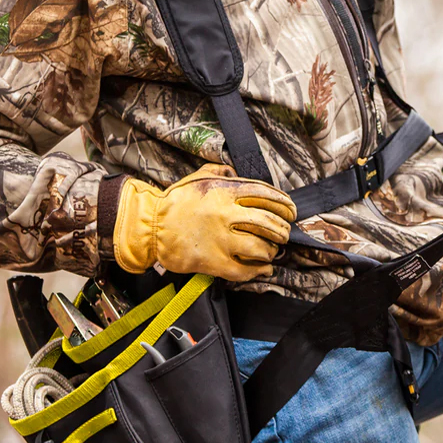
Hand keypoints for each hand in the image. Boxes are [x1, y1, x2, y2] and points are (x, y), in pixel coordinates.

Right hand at [113, 163, 296, 281]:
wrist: (150, 227)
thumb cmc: (176, 202)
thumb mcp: (200, 176)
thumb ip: (223, 171)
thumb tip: (238, 172)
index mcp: (226, 191)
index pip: (267, 195)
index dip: (285, 204)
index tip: (292, 211)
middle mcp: (226, 214)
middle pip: (269, 222)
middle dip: (283, 229)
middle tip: (284, 233)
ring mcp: (220, 239)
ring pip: (261, 248)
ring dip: (272, 250)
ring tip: (272, 249)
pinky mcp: (213, 262)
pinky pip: (245, 270)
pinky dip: (260, 271)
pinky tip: (264, 268)